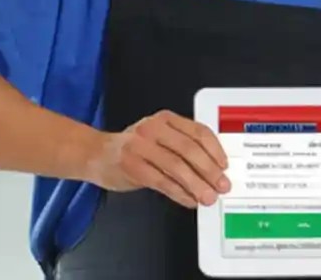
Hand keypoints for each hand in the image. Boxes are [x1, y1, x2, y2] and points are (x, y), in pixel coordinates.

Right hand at [87, 110, 231, 208]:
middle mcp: (153, 129)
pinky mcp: (132, 166)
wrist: (96, 154)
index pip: (197, 131)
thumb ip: (181, 146)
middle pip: (189, 149)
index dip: (214, 150)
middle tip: (221, 185)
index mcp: (164, 119)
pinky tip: (189, 200)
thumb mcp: (157, 137)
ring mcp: (140, 147)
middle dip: (209, 170)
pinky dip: (179, 193)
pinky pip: (162, 182)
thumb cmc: (131, 148)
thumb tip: (211, 168)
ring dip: (196, 185)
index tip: (224, 165)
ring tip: (207, 197)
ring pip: (176, 167)